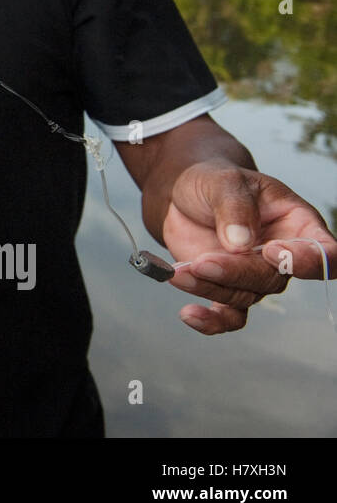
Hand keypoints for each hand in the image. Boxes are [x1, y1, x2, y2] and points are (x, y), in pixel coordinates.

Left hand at [163, 161, 336, 334]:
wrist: (185, 197)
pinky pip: (229, 315)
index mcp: (297, 224)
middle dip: (236, 273)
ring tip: (179, 272)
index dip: (307, 261)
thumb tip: (240, 243)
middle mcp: (282, 256)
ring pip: (245, 296)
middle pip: (273, 279)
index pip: (324, 252)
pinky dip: (211, 321)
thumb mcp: (224, 181)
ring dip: (210, 287)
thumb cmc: (215, 183)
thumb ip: (234, 207)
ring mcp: (254, 276)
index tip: (272, 251)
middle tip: (202, 262)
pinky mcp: (227, 288)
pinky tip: (189, 315)